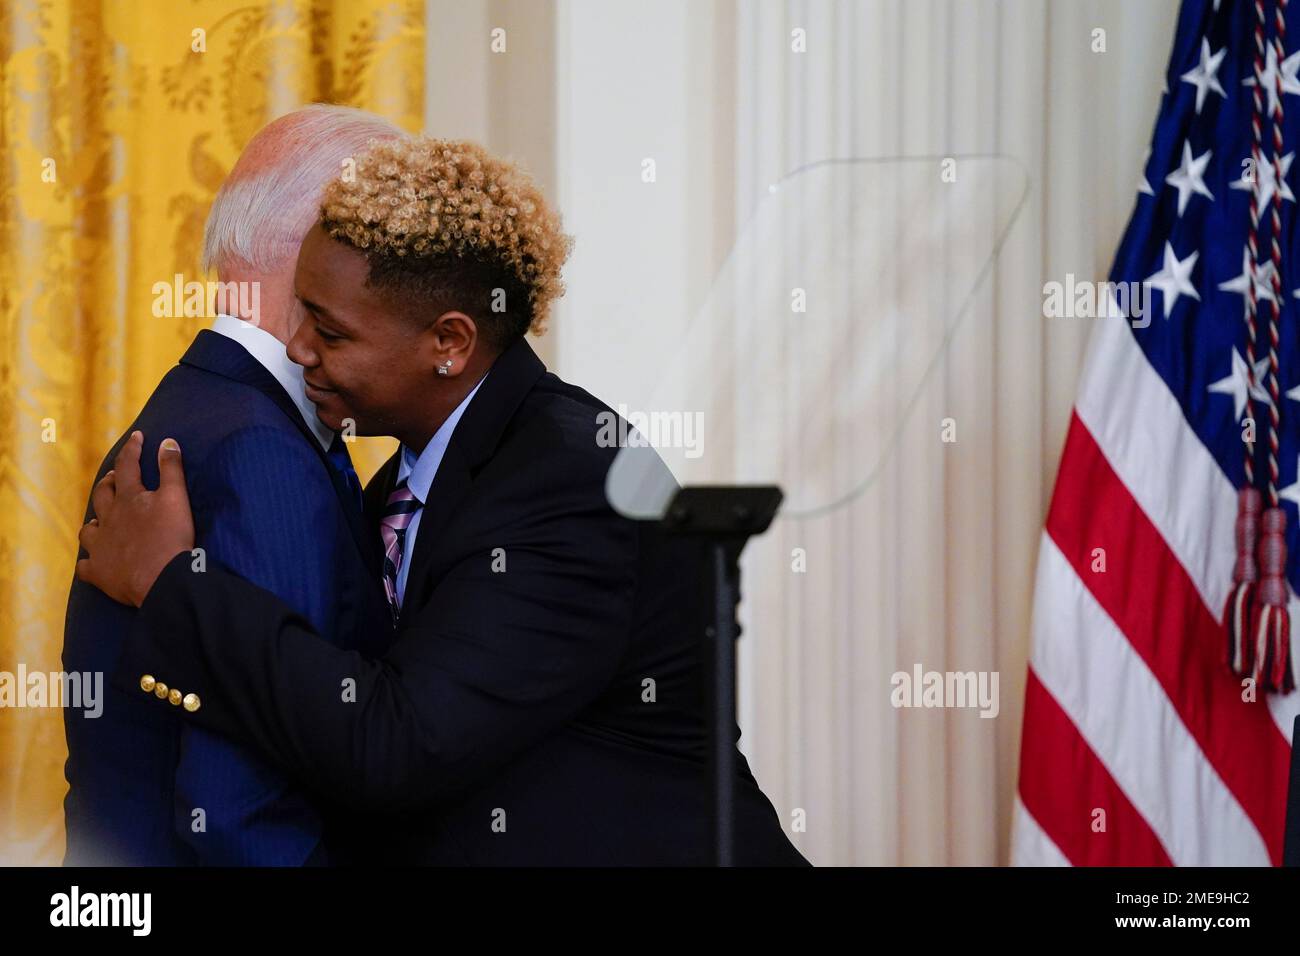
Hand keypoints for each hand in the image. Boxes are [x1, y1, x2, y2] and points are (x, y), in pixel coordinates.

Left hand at [76, 430, 194, 606]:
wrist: (161, 578)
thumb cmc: (171, 537)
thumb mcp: (176, 498)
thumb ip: (171, 469)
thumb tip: (166, 442)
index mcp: (129, 499)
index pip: (127, 466)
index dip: (132, 449)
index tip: (136, 437)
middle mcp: (109, 518)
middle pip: (102, 494)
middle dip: (108, 483)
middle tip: (114, 478)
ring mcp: (100, 546)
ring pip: (88, 529)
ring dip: (95, 521)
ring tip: (101, 520)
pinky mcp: (99, 571)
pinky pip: (86, 566)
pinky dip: (89, 562)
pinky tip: (93, 561)